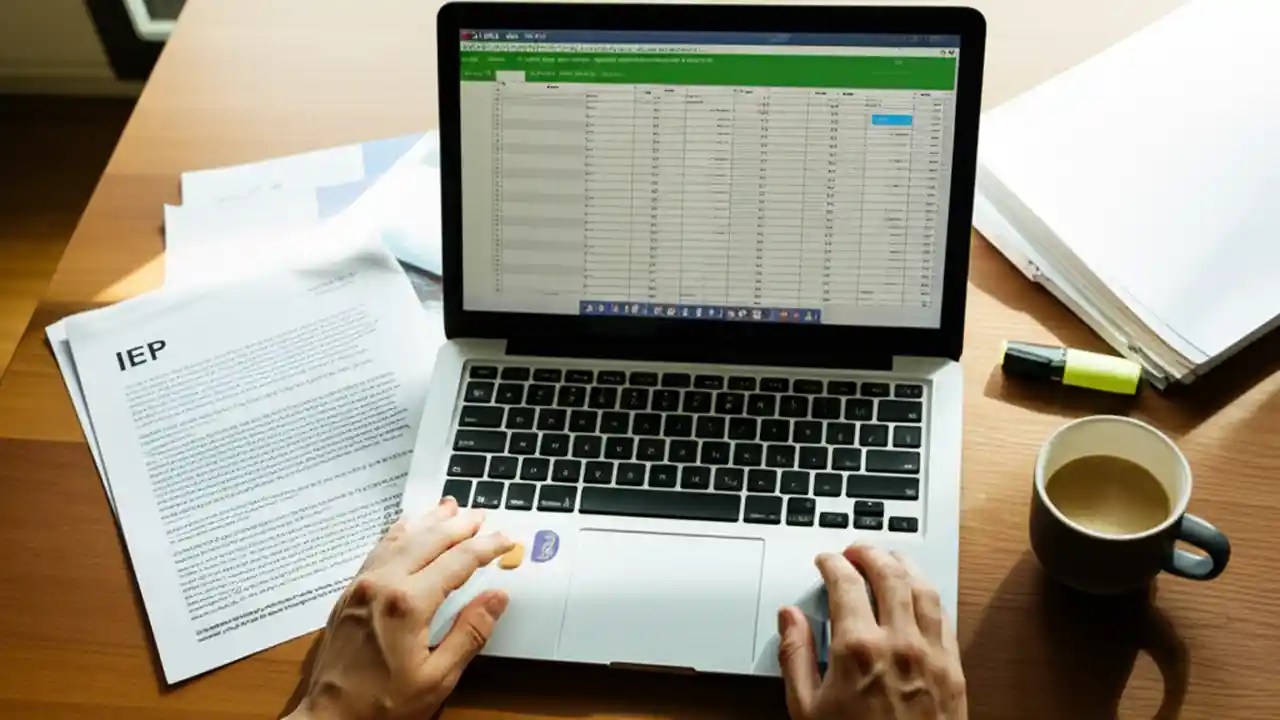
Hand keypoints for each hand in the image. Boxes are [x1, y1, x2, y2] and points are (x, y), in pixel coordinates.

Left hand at [287, 497, 513, 719]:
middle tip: (482, 516)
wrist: (330, 717)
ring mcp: (362, 584)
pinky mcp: (350, 591)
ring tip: (450, 507)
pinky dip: (399, 532)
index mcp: (409, 604)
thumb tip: (497, 598)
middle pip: (429, 540)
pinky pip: (379, 549)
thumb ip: (470, 633)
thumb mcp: (438, 677)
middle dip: (459, 526)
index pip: (457, 562)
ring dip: (429, 521)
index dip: (485, 548)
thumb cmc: (384, 704)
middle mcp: (383, 584)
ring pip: (401, 538)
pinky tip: (408, 526)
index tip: (505, 539)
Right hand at [778, 545, 965, 719]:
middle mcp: (898, 642)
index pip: (845, 582)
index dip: (832, 562)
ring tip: (889, 559)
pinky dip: (929, 594)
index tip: (825, 560)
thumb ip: (795, 656)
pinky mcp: (954, 669)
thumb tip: (788, 617)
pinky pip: (944, 616)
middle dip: (870, 552)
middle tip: (856, 550)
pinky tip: (919, 593)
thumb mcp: (806, 710)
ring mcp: (931, 653)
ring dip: (904, 565)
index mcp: (857, 648)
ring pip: (923, 587)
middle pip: (888, 573)